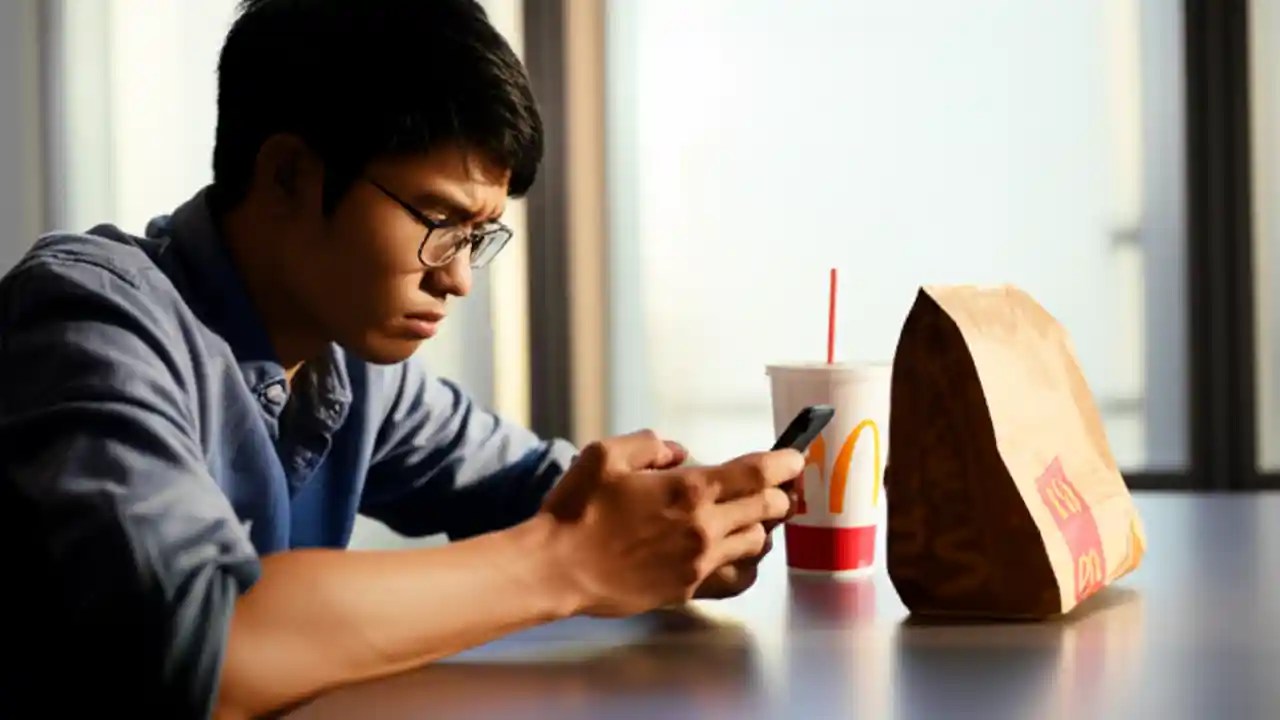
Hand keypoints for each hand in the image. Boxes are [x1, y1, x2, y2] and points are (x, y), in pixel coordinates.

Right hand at [540, 430, 802, 617]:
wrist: (557, 568)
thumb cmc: (577, 510)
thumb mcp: (605, 455)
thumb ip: (649, 445)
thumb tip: (678, 452)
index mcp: (689, 490)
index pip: (757, 475)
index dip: (784, 464)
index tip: (795, 458)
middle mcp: (704, 528)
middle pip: (768, 510)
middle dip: (779, 494)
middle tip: (779, 486)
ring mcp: (699, 563)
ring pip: (758, 544)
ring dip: (762, 527)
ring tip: (754, 518)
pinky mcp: (689, 589)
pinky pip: (738, 578)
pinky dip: (748, 564)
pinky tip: (739, 555)